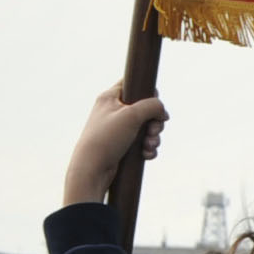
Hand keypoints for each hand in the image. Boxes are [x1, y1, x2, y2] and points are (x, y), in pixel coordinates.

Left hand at [63, 84, 167, 208]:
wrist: (91, 170)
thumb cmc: (107, 138)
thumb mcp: (132, 115)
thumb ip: (152, 106)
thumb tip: (162, 112)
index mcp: (110, 98)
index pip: (132, 83)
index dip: (148, 91)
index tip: (154, 103)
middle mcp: (114, 112)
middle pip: (145, 108)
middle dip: (155, 121)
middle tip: (153, 130)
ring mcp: (118, 130)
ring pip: (146, 127)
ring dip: (153, 137)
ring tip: (149, 145)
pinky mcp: (122, 146)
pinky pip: (142, 143)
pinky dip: (147, 148)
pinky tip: (146, 154)